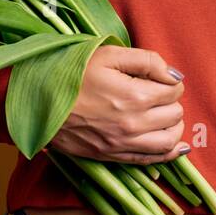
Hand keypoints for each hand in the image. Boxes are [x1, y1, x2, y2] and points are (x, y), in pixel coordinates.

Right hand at [46, 46, 190, 163]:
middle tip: (157, 93)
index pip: (174, 91)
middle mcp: (134, 124)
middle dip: (172, 101)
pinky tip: (177, 146)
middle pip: (175, 114)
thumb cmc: (72, 74)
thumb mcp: (108, 54)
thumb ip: (147, 61)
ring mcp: (124, 144)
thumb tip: (175, 75)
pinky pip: (152, 160)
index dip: (170, 81)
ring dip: (174, 126)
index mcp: (135, 95)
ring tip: (166, 115)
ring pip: (169, 140)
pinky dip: (169, 154)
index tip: (156, 78)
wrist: (39, 104)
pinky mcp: (114, 156)